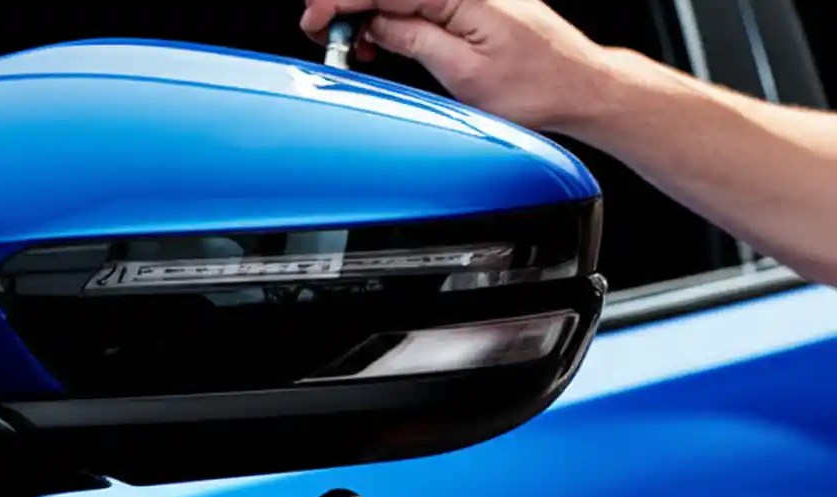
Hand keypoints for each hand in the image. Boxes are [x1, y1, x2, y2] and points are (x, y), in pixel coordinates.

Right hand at [300, 0, 622, 133]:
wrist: (581, 88)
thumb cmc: (537, 87)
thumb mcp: (463, 73)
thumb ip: (415, 39)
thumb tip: (375, 24)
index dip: (342, 2)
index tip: (315, 18)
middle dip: (349, 6)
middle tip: (322, 32)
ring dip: (369, 14)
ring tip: (352, 44)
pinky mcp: (473, 5)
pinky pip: (421, 3)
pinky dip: (393, 17)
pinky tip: (381, 37)